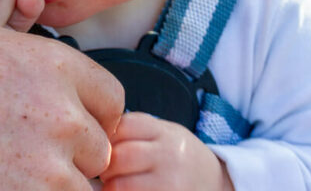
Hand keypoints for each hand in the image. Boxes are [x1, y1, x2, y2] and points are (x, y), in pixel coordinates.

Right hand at [0, 16, 124, 189]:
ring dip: (51, 184)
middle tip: (27, 157)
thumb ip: (5, 10)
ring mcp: (46, 169)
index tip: (63, 127)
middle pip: (97, 149)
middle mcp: (60, 116)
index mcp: (53, 67)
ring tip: (8, 174)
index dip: (89, 116)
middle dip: (70, 155)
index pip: (111, 101)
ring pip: (79, 187)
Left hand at [99, 112, 233, 190]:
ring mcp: (172, 183)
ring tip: (114, 185)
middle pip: (119, 157)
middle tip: (105, 171)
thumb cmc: (178, 157)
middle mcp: (171, 156)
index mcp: (166, 132)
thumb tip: (93, 140)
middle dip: (105, 166)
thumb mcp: (164, 133)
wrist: (216, 183)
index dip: (106, 138)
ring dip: (111, 187)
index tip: (105, 147)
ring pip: (121, 185)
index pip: (121, 127)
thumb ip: (133, 132)